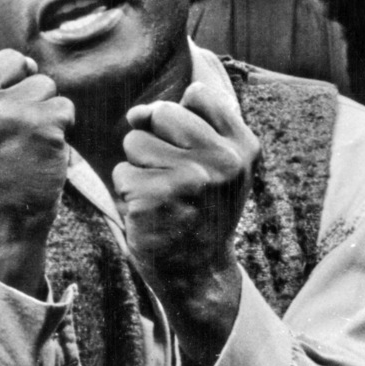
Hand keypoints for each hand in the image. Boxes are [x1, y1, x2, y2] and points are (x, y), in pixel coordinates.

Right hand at [0, 44, 74, 295]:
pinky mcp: (39, 123)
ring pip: (44, 83)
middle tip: (10, 129)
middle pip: (13, 59)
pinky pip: (65, 107)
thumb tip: (19, 56)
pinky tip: (40, 153)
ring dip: (43, 111)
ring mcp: (2, 111)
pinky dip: (61, 129)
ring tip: (23, 144)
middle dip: (22, 87)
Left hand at [114, 82, 256, 363]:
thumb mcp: (219, 165)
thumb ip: (192, 127)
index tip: (190, 148)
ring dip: (138, 167)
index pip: (199, 95)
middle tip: (171, 175)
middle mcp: (223, 159)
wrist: (198, 270)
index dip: (181, 117)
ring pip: (136, 142)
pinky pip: (122, 172)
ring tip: (160, 194)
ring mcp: (190, 178)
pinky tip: (149, 211)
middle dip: (154, 140)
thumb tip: (139, 111)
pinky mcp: (156, 197)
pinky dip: (127, 191)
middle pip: (162, 113)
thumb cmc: (202, 210)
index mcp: (243, 145)